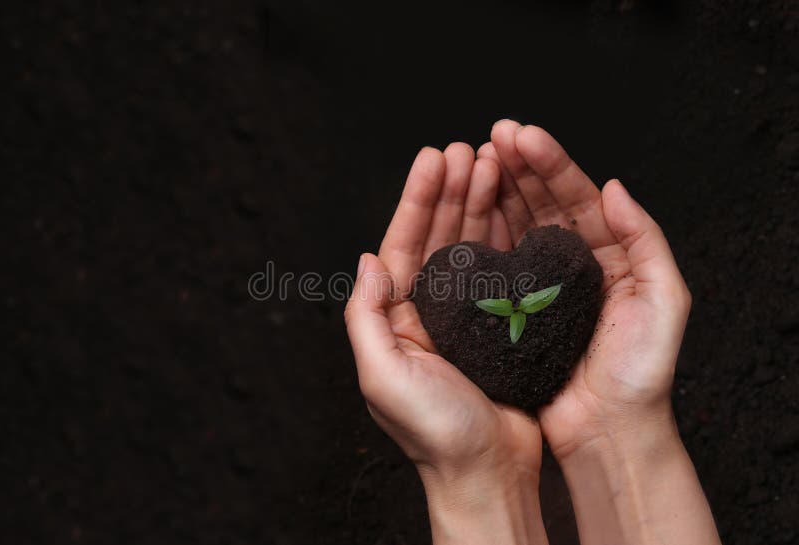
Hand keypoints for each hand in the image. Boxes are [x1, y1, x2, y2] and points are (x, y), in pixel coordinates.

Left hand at [345, 144, 546, 544]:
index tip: (434, 158)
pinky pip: (501, 271)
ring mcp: (465, 318)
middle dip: (451, 192)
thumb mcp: (383, 376)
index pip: (402, 245)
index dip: (418, 200)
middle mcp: (427, 313)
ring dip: (479, 205)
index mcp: (395, 319)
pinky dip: (506, 237)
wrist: (489, 473)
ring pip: (470, 247)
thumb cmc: (436, 433)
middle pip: (438, 237)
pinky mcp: (500, 327)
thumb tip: (367, 260)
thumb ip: (367, 317)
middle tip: (470, 149)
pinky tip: (516, 209)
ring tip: (493, 164)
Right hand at [482, 119, 690, 458]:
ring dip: (497, 191)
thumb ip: (646, 239)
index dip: (550, 163)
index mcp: (610, 253)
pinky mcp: (514, 309)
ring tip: (475, 159)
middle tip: (492, 135)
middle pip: (542, 202)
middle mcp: (573, 264)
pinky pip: (496, 263)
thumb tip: (613, 187)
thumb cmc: (642, 372)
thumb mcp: (664, 300)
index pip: (577, 196)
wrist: (609, 427)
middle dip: (518, 165)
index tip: (521, 135)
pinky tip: (466, 210)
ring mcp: (540, 285)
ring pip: (516, 226)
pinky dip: (482, 234)